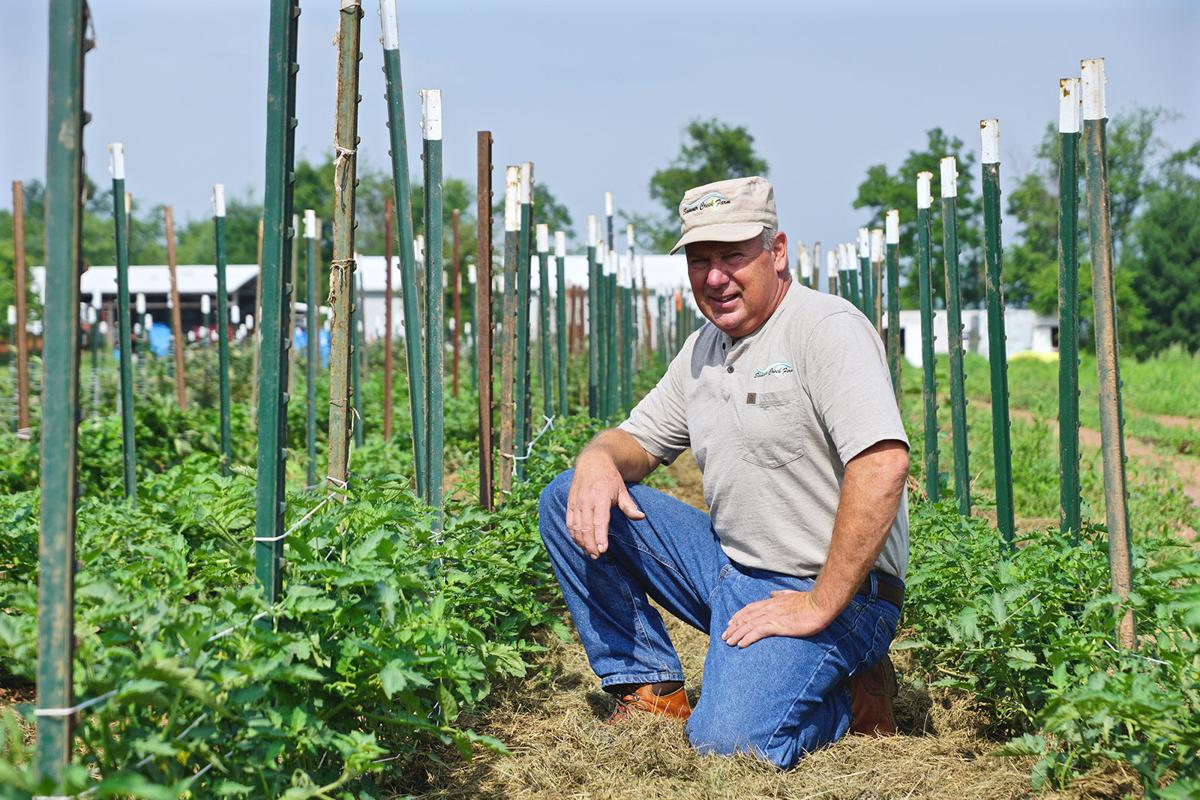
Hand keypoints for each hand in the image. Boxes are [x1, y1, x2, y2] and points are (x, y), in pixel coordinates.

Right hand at [565, 453, 643, 559]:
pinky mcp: (570, 503)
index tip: (602, 550)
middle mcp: (586, 501)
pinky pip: (569, 522)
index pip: (599, 521)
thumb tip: (641, 517)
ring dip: (581, 542)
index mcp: (600, 498)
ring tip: (589, 553)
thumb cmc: (610, 478)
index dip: (600, 537)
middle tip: (596, 556)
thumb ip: (629, 505)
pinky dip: (573, 534)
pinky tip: (579, 542)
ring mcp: (576, 502)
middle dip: (590, 544)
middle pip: (586, 527)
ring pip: (576, 527)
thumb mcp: (622, 489)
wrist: (592, 461)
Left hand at [721, 590, 835, 647]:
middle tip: (724, 636)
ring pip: (748, 625)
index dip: (738, 616)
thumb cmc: (808, 602)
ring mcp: (772, 616)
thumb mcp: (791, 595)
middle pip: (745, 618)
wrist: (819, 605)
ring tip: (729, 642)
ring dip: (737, 634)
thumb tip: (773, 593)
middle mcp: (768, 608)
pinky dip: (748, 638)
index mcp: (771, 602)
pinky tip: (741, 644)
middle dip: (733, 627)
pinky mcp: (778, 625)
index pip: (749, 609)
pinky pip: (758, 632)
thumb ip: (781, 594)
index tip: (731, 623)